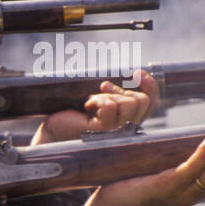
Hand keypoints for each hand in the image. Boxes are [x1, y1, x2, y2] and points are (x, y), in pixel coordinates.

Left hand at [31, 73, 159, 143]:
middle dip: (121, 91)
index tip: (138, 73)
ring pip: (129, 103)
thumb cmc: (74, 115)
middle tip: (103, 90)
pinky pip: (109, 106)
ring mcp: (115, 132)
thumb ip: (120, 94)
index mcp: (128, 122)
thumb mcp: (103, 100)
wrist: (53, 130)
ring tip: (93, 102)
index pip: (151, 104)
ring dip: (108, 96)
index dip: (150, 86)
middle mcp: (125, 130)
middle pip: (142, 101)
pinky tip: (87, 106)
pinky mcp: (102, 130)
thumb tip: (137, 75)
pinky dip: (97, 100)